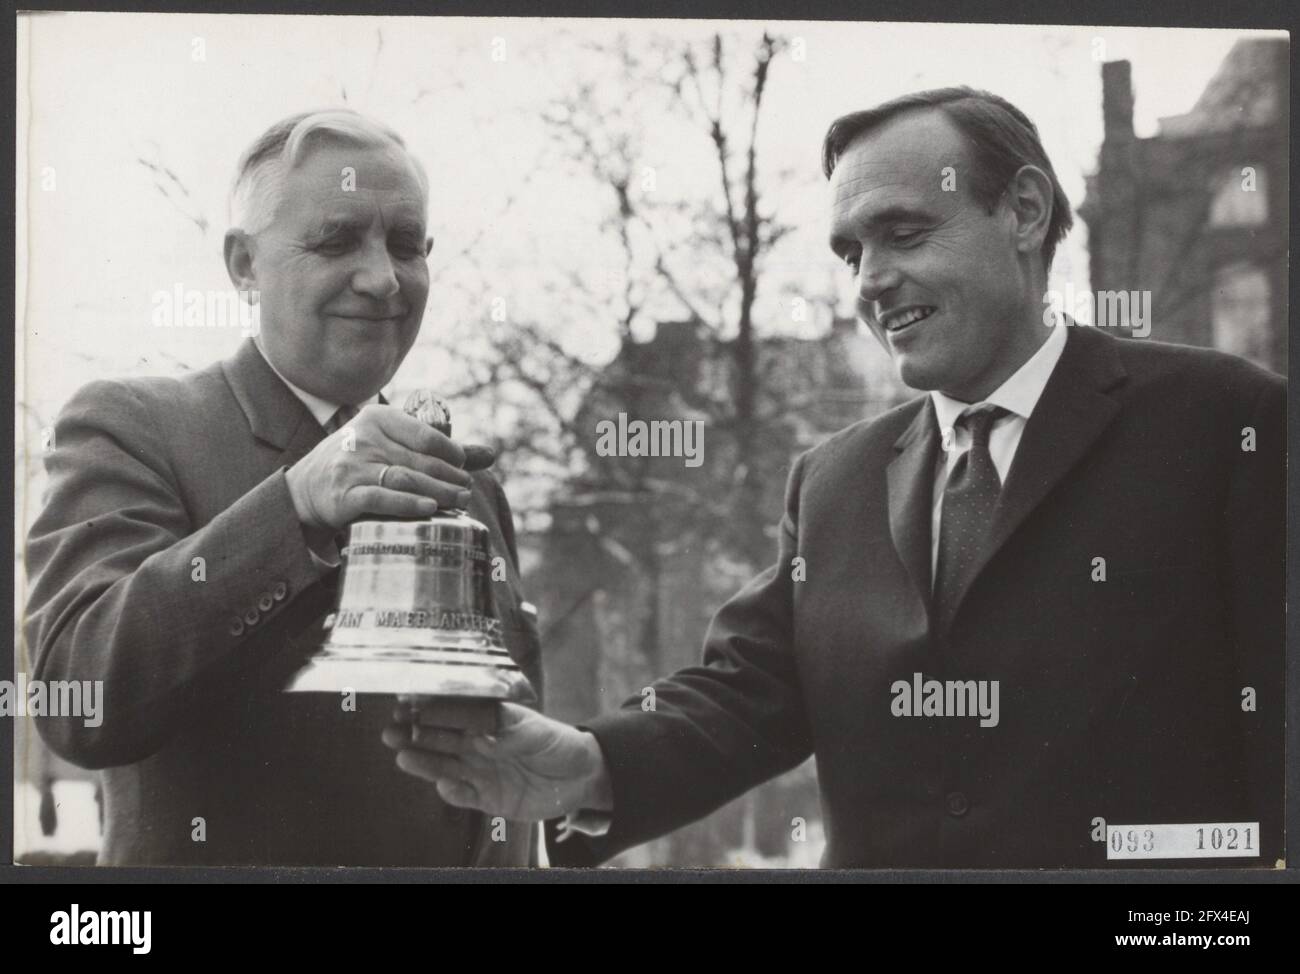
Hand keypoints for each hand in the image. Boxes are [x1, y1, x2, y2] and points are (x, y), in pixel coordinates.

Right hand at [285, 404, 493, 529]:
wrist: (306, 489)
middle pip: (420, 460)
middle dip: (450, 477)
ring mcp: (352, 466)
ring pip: (406, 479)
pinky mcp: (345, 495)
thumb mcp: (393, 446)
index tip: (464, 467)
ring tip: (459, 502)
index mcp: (377, 418)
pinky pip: (383, 499)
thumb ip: (440, 450)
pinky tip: (429, 510)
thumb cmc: (360, 463)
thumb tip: (491, 454)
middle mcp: (364, 438)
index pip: (426, 434)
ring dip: (438, 493)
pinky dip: (409, 505)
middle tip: (467, 491)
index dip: (451, 452)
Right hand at [382, 702, 612, 821]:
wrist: (580, 777)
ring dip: (425, 763)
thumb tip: (478, 737)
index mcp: (486, 722)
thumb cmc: (556, 742)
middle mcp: (477, 746)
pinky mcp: (487, 798)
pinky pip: (464, 796)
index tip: (406, 705)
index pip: (453, 715)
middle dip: (415, 735)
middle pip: (441, 740)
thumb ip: (507, 733)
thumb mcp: (536, 731)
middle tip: (390, 732)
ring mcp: (480, 772)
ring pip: (445, 767)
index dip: (430, 711)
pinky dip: (453, 793)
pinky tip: (442, 785)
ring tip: (403, 757)